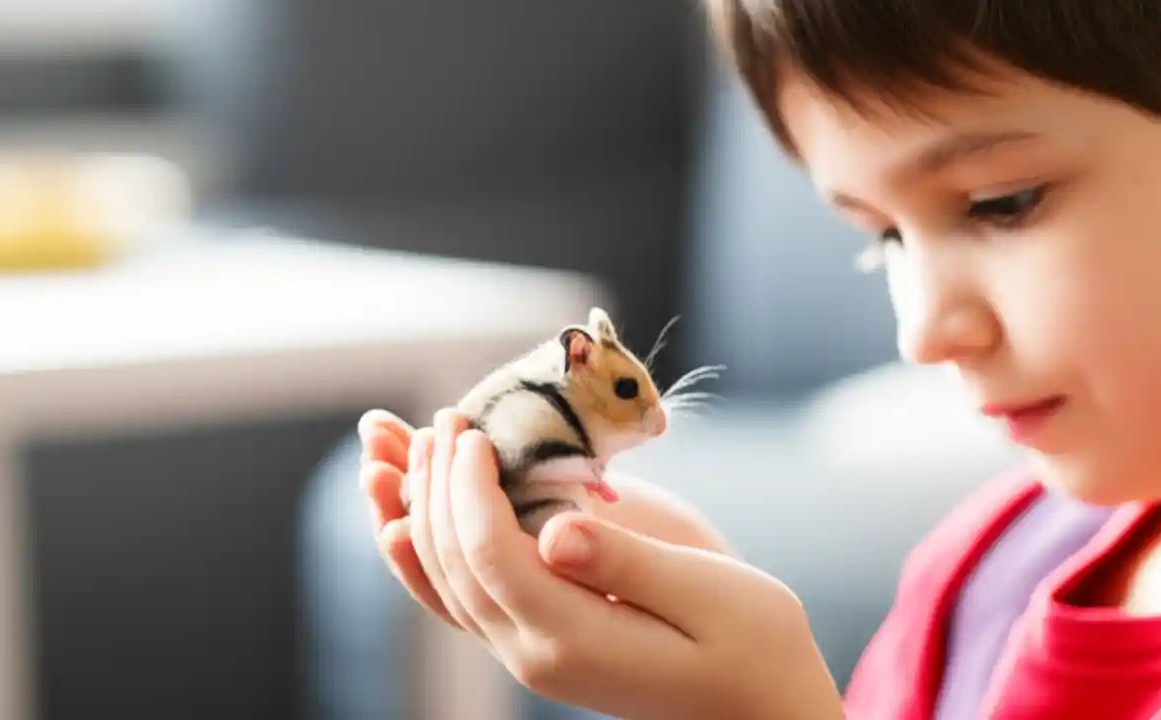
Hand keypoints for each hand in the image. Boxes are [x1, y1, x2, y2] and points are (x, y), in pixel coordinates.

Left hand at [356, 407, 731, 625]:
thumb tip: (556, 531)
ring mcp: (531, 656)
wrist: (760, 706)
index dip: (470, 487)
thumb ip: (628, 562)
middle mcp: (536, 655)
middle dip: (438, 487)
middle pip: (455, 565)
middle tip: (443, 421)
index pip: (491, 554)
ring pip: (445, 584)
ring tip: (419, 449)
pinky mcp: (538, 645)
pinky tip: (399, 525)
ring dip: (422, 514)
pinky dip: (425, 557)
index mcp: (575, 639)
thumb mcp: (708, 594)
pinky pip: (461, 602)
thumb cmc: (753, 643)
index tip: (471, 430)